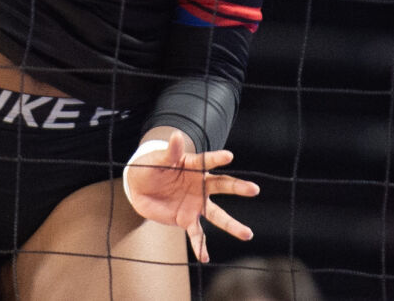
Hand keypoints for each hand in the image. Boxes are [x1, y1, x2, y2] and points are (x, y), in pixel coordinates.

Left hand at [123, 129, 258, 262]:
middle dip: (238, 188)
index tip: (229, 156)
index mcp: (193, 166)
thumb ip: (169, 153)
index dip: (217, 158)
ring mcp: (195, 204)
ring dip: (231, 225)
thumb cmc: (150, 168)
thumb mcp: (157, 161)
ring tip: (247, 234)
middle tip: (254, 189)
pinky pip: (196, 234)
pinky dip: (200, 246)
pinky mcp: (186, 219)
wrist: (139, 188)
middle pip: (222, 186)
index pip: (207, 161)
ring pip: (217, 215)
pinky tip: (205, 257)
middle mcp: (200, 185)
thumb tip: (176, 136)